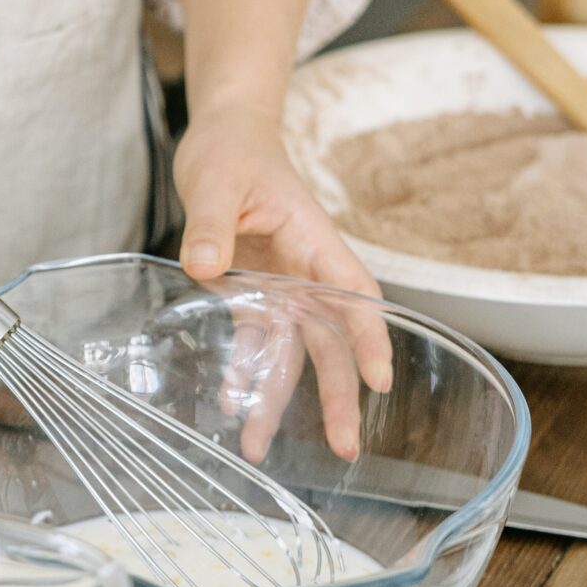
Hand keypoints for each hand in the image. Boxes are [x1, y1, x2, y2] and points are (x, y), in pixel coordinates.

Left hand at [172, 102, 392, 461]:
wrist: (224, 139)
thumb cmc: (232, 153)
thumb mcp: (216, 183)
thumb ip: (212, 226)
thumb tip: (205, 265)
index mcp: (312, 241)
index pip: (352, 294)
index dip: (369, 337)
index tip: (381, 379)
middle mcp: (305, 272)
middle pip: (330, 340)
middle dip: (338, 395)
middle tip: (344, 447)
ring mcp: (282, 286)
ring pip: (290, 351)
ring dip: (277, 397)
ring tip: (258, 447)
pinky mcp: (254, 291)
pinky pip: (256, 339)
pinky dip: (247, 371)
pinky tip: (233, 404)